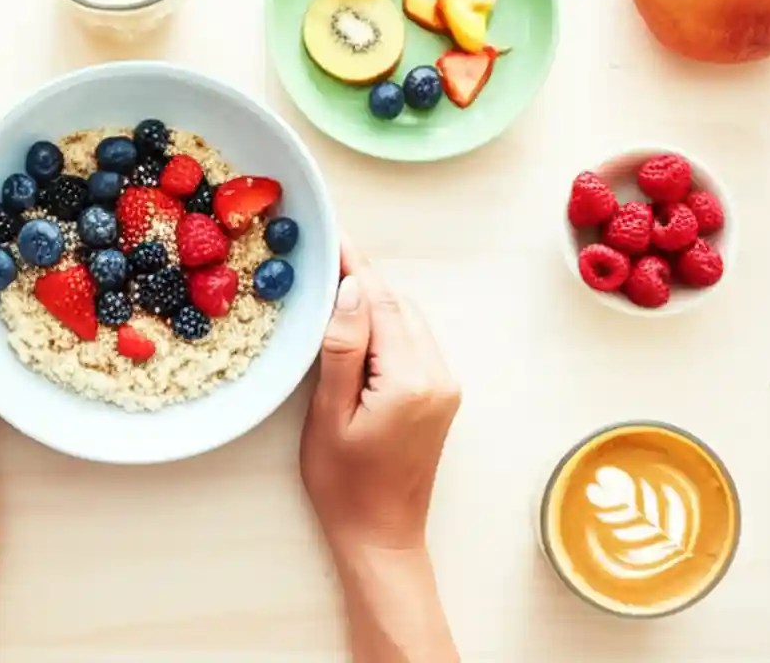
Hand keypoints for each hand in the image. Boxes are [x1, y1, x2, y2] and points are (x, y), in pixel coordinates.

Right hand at [302, 242, 460, 552]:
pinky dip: (387, 323)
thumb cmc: (344, 484)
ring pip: (409, 320)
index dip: (355, 266)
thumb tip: (349, 290)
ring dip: (375, 300)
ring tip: (333, 281)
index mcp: (411, 379)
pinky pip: (414, 341)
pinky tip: (357, 321)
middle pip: (400, 306)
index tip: (331, 235)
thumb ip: (342, 349)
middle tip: (324, 253)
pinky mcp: (441, 394)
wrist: (381, 534)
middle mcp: (438, 375)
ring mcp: (445, 384)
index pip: (381, 304)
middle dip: (363, 278)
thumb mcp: (329, 414)